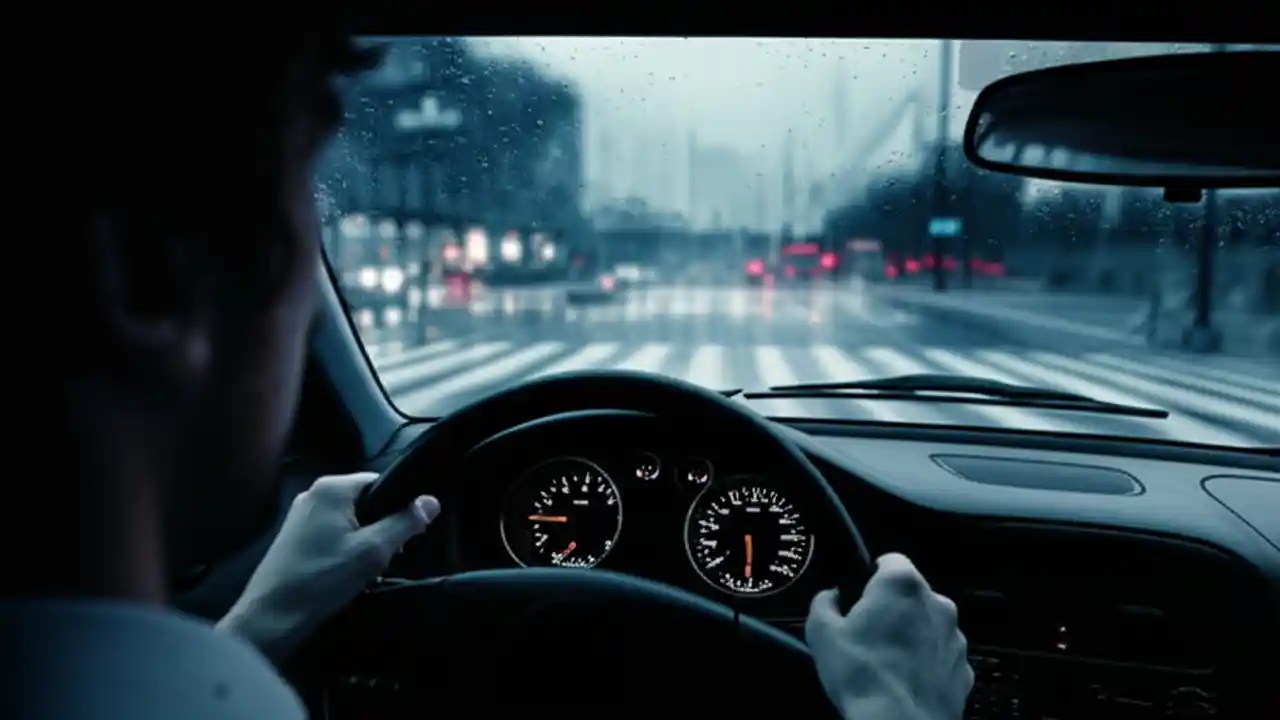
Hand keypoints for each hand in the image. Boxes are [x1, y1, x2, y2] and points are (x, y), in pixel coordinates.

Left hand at [217, 472, 439, 662]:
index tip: (410, 533)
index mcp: (332, 487)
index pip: (381, 482)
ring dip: (365, 541)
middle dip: (382, 527)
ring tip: (370, 568)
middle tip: (391, 556)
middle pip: (365, 501)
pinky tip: (349, 572)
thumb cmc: (323, 578)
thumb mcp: (373, 551)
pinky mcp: (295, 536)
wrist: (272, 617)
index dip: (400, 505)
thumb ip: (404, 523)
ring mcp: (301, 515)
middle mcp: (314, 493)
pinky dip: (347, 548)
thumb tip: (432, 501)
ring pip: (350, 520)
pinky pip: (333, 533)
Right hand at [805, 553, 972, 719]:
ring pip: (929, 624)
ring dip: (912, 634)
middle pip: (911, 594)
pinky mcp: (964, 668)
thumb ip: (823, 602)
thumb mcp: (821, 633)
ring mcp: (955, 637)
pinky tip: (906, 678)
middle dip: (893, 607)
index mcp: (902, 585)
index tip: (860, 594)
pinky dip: (927, 661)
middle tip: (868, 632)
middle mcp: (937, 603)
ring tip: (887, 661)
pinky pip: (941, 654)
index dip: (872, 575)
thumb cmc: (861, 675)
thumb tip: (830, 596)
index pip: (890, 559)